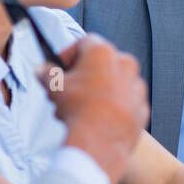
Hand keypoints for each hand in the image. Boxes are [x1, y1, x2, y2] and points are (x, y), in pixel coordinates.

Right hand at [39, 35, 148, 183]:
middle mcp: (126, 64)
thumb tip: (41, 70)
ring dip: (96, 92)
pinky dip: (112, 108)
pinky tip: (97, 119)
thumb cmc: (78, 109)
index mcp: (104, 52)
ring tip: (78, 109)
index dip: (68, 55)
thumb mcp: (54, 87)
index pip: (84, 43)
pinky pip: (124, 103)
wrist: (100, 141)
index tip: (60, 68)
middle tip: (67, 91)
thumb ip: (47, 73)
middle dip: (82, 76)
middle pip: (100, 64)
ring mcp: (137, 87)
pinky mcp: (142, 107)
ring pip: (113, 84)